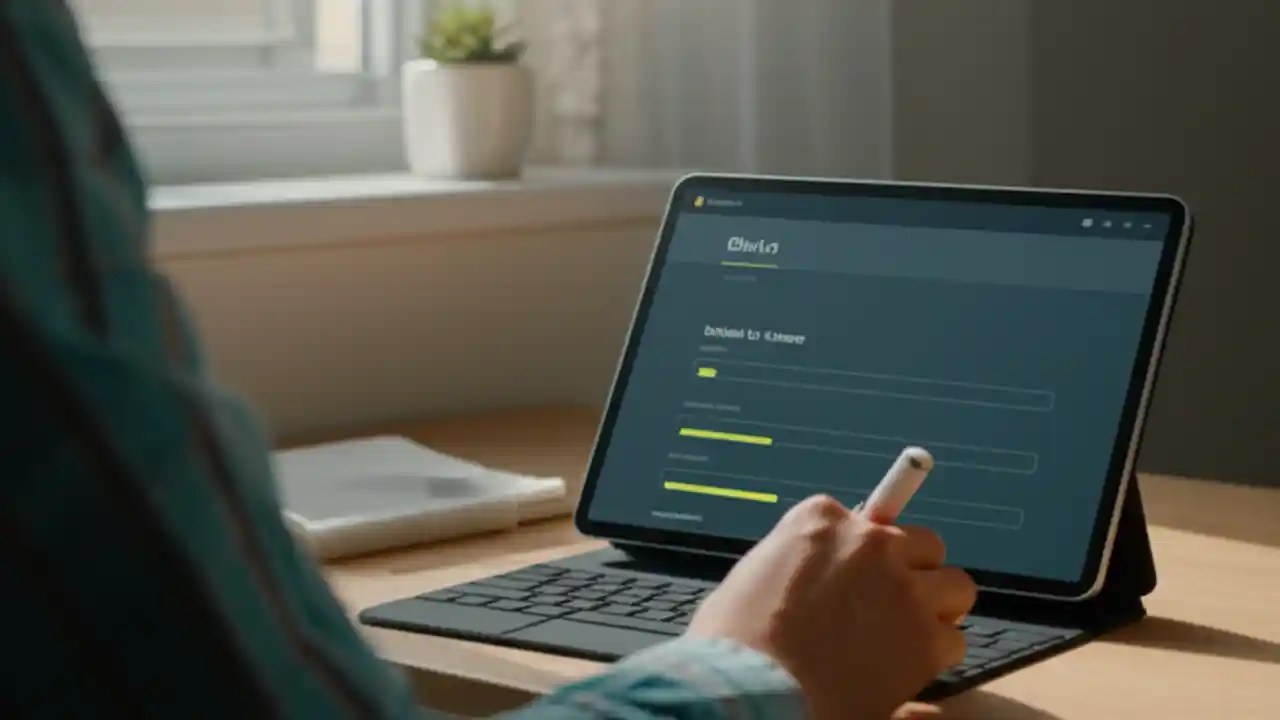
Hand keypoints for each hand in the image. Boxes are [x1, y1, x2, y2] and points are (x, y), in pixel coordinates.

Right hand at [688, 494, 976, 719]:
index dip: (866, 554)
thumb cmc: (737, 640)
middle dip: (912, 572)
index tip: (861, 575)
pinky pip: (953, 639)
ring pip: (954, 585)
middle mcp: (870, 541)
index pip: (869, 518)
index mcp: (822, 518)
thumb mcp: (756, 574)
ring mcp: (903, 586)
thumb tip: (819, 573)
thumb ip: (799, 560)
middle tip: (892, 606)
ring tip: (907, 636)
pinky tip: (904, 670)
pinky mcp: (926, 636)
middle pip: (923, 544)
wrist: (754, 687)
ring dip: (936, 608)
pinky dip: (934, 655)